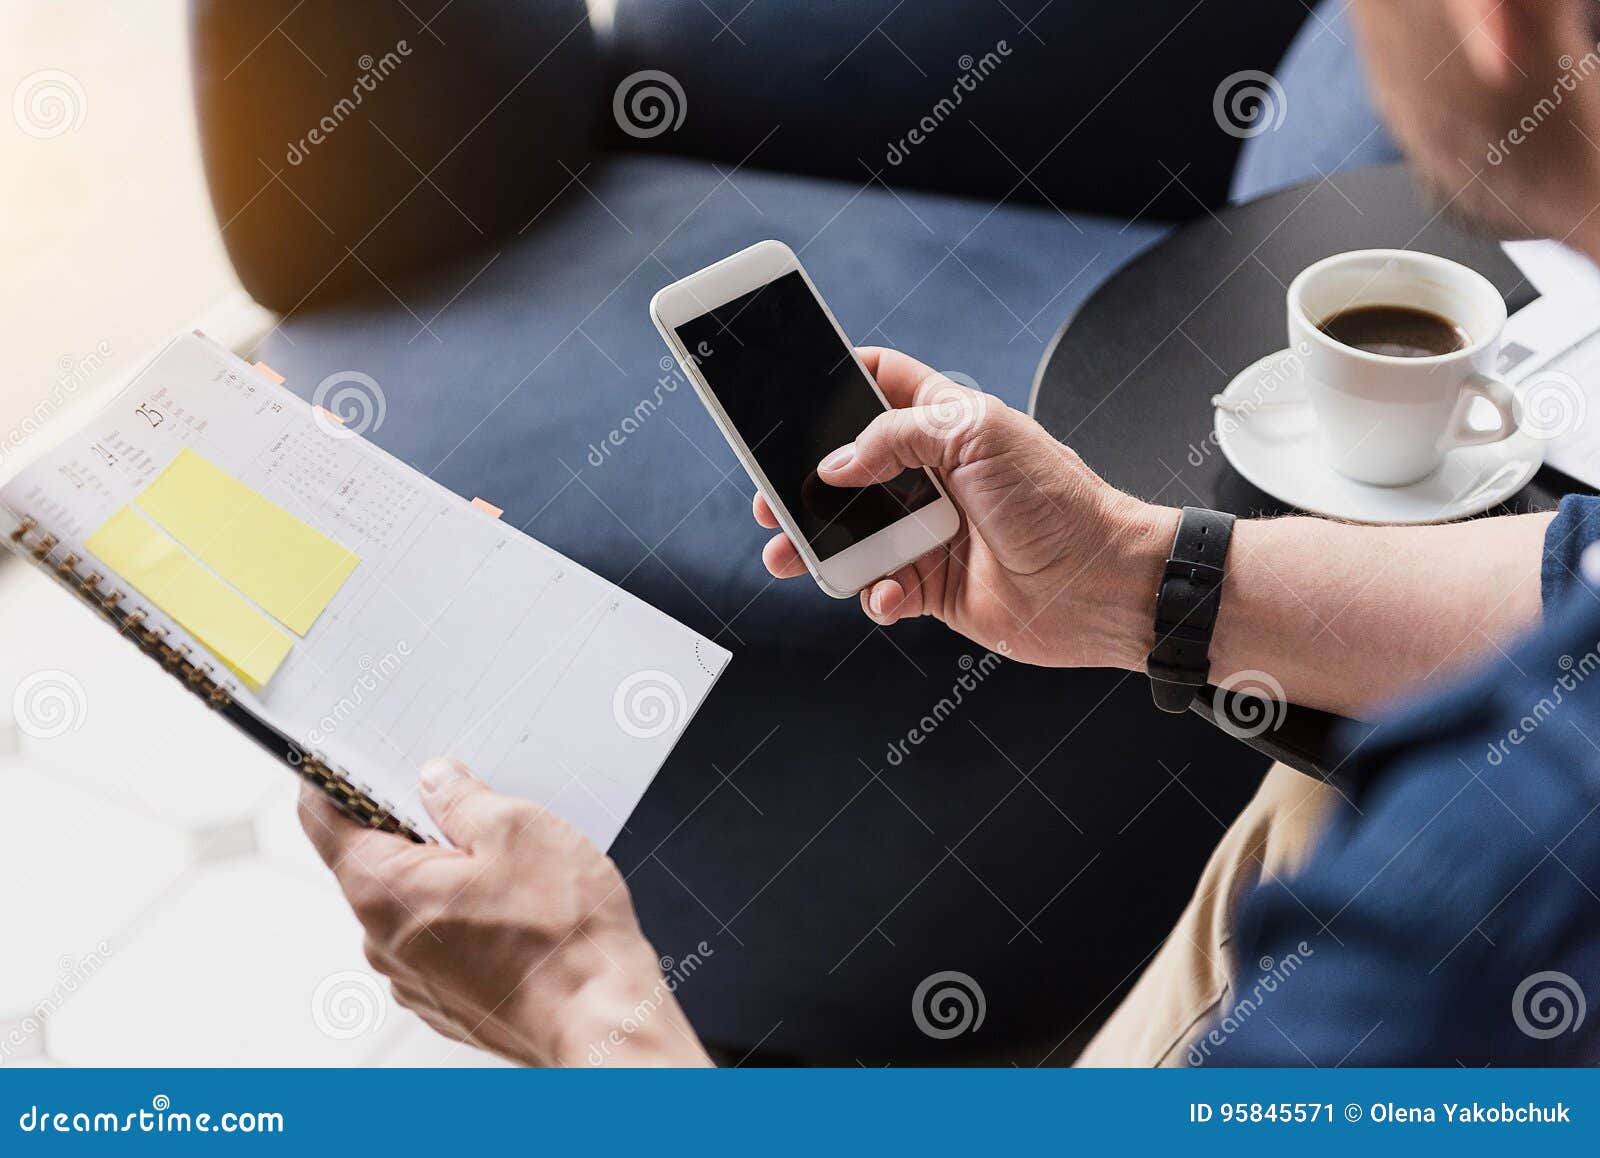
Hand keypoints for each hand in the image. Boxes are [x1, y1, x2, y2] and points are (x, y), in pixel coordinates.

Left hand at [299, 758, 711, 1067]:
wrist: (603, 1016)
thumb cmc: (562, 934)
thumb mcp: (515, 827)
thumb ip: (461, 796)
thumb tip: (437, 781)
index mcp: (383, 892)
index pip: (323, 821)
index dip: (333, 778)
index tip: (351, 757)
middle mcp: (383, 943)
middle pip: (375, 861)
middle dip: (418, 828)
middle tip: (477, 813)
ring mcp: (414, 979)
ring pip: (416, 902)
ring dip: (451, 876)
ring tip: (513, 872)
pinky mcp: (448, 1001)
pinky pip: (442, 940)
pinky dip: (470, 918)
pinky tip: (521, 912)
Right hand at [755, 347, 1176, 668]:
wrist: (1100, 584)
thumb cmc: (1058, 501)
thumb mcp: (978, 435)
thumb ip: (898, 436)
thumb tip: (836, 465)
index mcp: (945, 424)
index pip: (881, 383)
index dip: (840, 380)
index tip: (794, 387)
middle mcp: (932, 476)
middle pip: (847, 469)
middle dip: (804, 482)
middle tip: (770, 496)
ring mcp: (930, 533)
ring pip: (852, 536)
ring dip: (818, 547)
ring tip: (787, 555)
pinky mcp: (933, 587)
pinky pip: (880, 590)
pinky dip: (874, 595)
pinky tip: (888, 594)